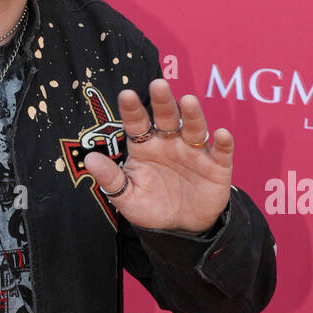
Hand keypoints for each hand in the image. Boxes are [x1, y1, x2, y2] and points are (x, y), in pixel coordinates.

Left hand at [82, 79, 231, 233]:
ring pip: (194, 128)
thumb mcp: (127, 197)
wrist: (180, 228)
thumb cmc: (151, 207)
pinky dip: (223, 143)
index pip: (137, 124)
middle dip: (163, 101)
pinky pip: (221, 152)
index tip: (126, 95)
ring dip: (193, 115)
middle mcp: (170, 143)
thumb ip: (110, 179)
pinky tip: (221, 134)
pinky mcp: (216, 166)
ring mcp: (194, 152)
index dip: (132, 109)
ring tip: (189, 101)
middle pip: (167, 118)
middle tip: (158, 84)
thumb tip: (89, 159)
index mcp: (146, 147)